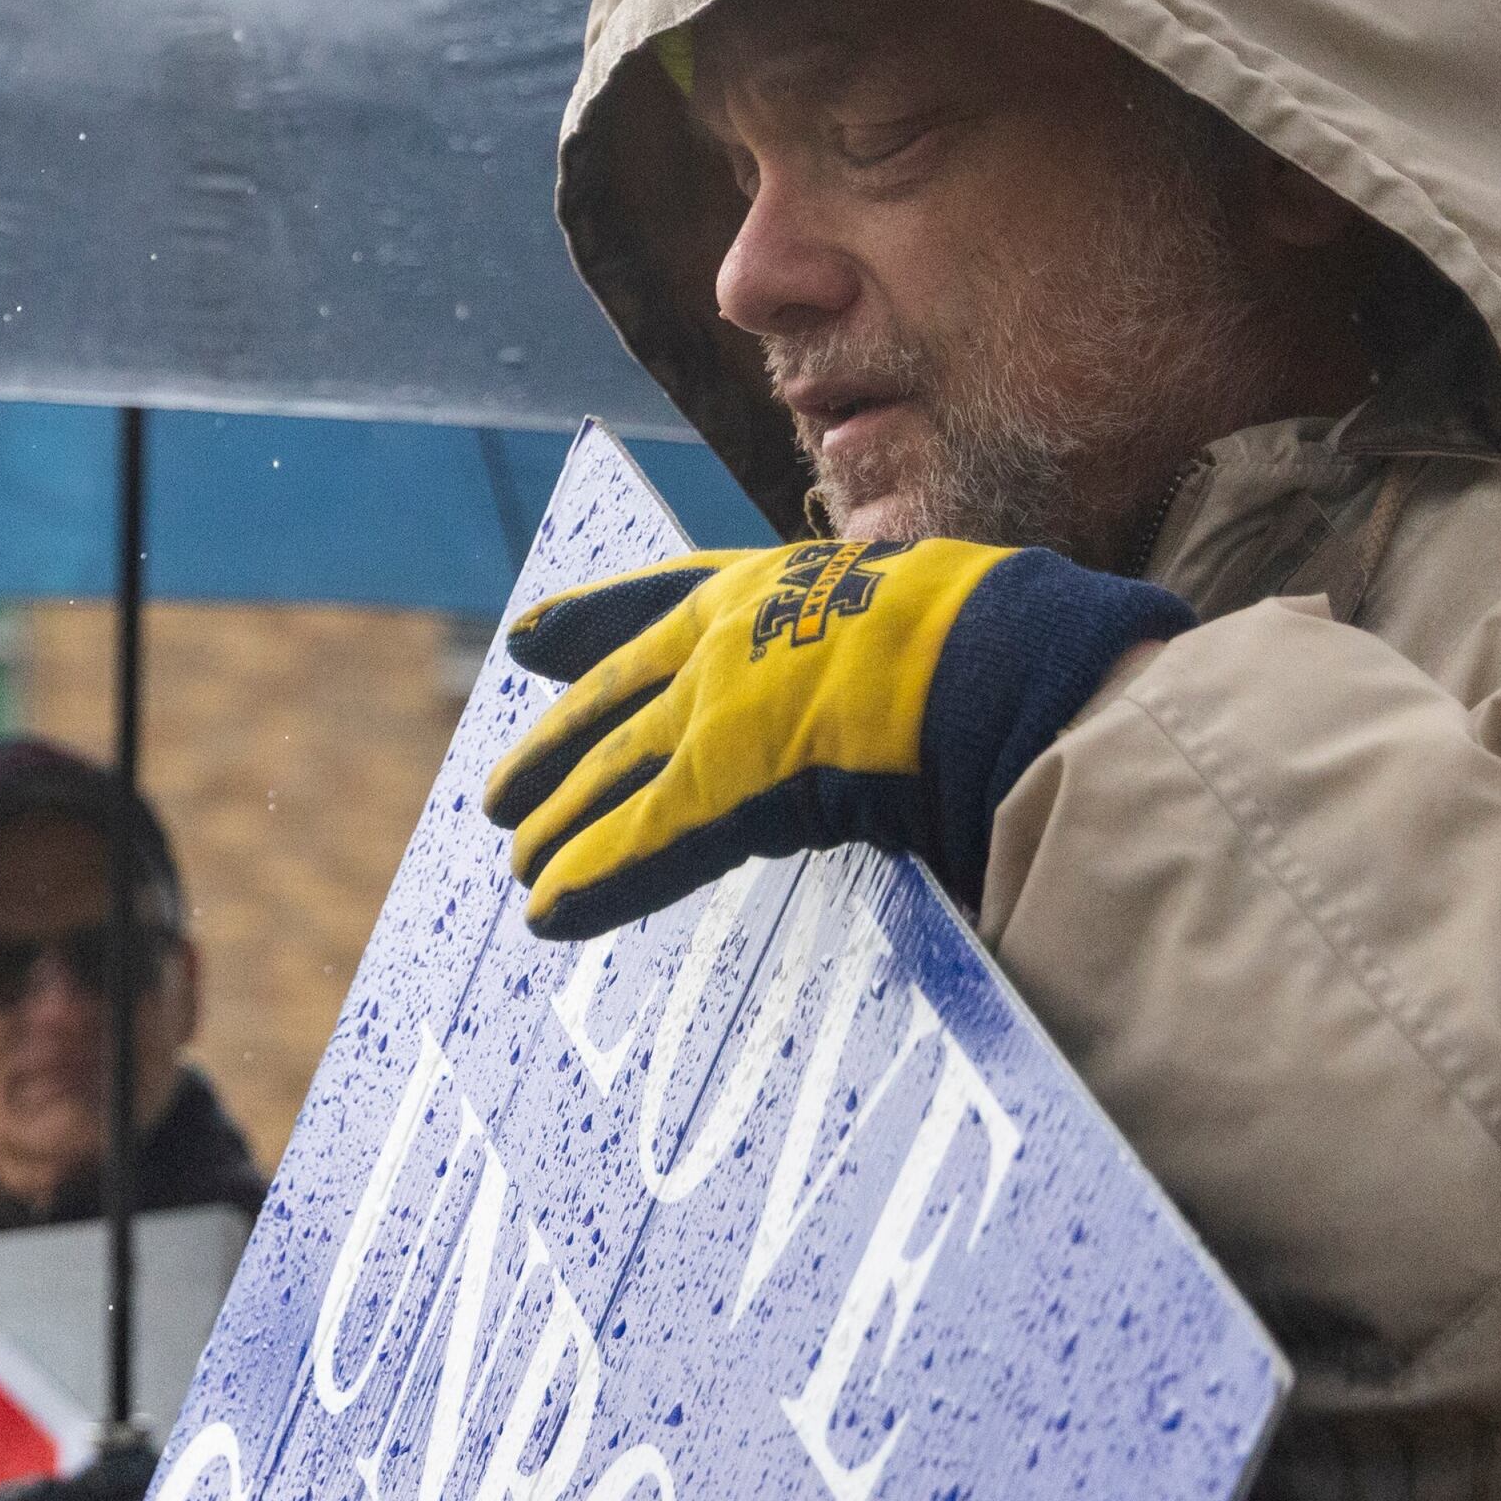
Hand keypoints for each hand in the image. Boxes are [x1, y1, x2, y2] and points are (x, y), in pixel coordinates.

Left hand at [483, 538, 1191, 939]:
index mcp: (774, 587)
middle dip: (556, 748)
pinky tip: (547, 913)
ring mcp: (714, 714)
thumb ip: (891, 648)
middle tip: (499, 791)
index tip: (527, 642)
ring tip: (517, 862)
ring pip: (610, 778)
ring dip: (560, 825)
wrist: (1001, 663)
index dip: (588, 624)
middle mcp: (723, 643)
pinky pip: (638, 844)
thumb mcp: (927, 616)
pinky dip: (592, 879)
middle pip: (612, 704)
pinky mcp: (718, 789)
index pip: (657, 604)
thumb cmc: (1001, 641)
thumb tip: (942, 673)